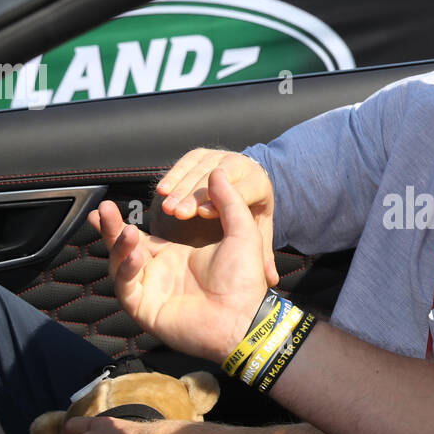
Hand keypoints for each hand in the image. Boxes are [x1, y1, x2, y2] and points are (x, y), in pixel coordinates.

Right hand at [90, 170, 268, 363]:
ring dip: (119, 246)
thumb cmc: (246, 281)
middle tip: (103, 210)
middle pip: (124, 249)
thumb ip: (228, 202)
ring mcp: (150, 292)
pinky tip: (137, 255)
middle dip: (111, 229)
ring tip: (126, 229)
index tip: (109, 205)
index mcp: (175, 257)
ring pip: (120, 266)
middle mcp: (158, 274)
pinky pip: (126, 287)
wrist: (246, 318)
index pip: (141, 237)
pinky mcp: (146, 310)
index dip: (123, 223)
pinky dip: (126, 270)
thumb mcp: (240, 233)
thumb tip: (217, 171)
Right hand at [157, 149, 277, 285]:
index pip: (243, 191)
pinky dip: (174, 175)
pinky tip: (162, 191)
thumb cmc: (251, 216)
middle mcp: (242, 166)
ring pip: (200, 168)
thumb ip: (262, 255)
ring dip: (181, 187)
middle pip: (219, 177)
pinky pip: (188, 161)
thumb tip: (271, 279)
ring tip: (168, 207)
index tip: (203, 214)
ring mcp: (221, 157)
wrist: (244, 188)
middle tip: (180, 213)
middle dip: (197, 195)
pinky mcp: (203, 153)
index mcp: (260, 186)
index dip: (223, 201)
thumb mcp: (258, 233)